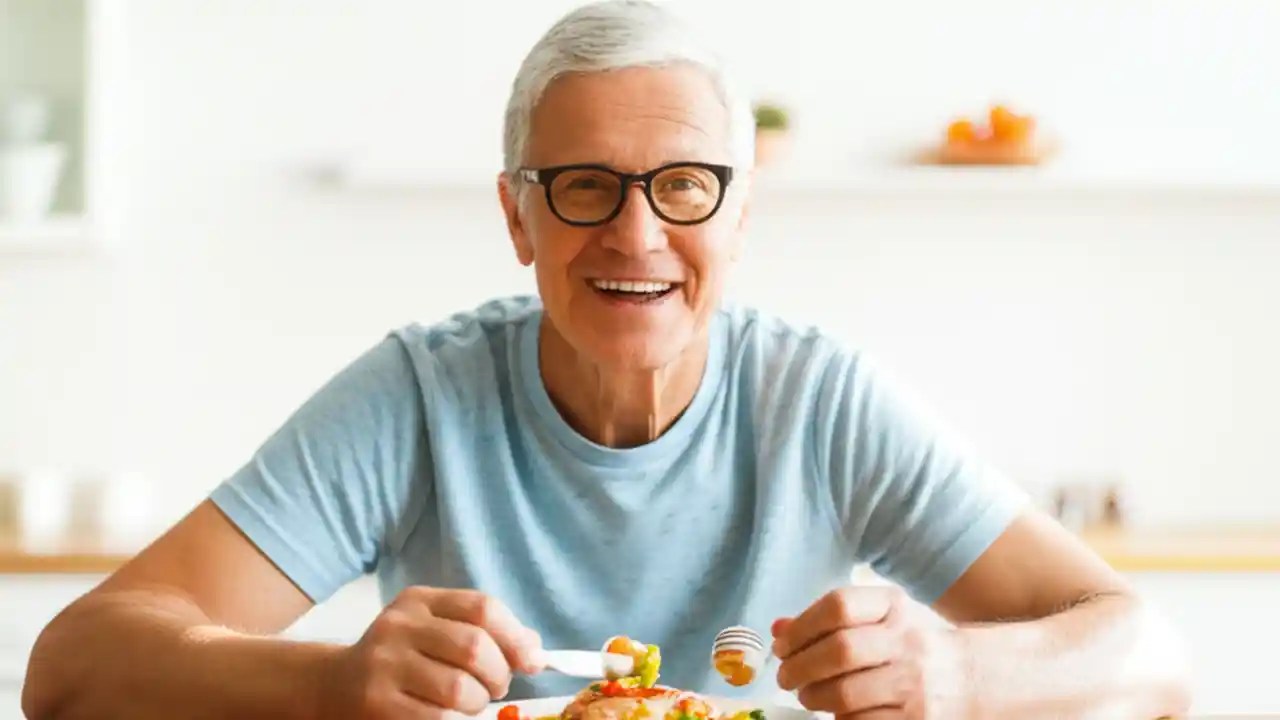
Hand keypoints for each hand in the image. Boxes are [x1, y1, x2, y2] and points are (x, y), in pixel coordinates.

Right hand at [323, 587, 545, 719]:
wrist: (333, 685)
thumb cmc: (400, 658)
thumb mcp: (434, 631)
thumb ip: (482, 632)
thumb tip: (535, 651)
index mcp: (419, 602)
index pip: (482, 608)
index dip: (515, 636)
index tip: (532, 661)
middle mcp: (399, 626)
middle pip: (474, 647)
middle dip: (498, 674)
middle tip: (496, 688)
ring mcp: (385, 665)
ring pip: (459, 688)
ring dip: (477, 703)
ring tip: (469, 703)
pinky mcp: (378, 703)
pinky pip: (438, 717)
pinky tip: (448, 715)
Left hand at [772, 586, 970, 719]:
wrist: (971, 677)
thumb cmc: (910, 644)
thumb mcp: (879, 619)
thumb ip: (829, 621)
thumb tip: (778, 629)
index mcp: (894, 606)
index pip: (839, 605)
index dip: (801, 627)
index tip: (782, 645)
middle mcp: (907, 640)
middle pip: (839, 651)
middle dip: (799, 667)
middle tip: (785, 677)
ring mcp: (914, 682)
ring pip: (845, 694)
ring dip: (814, 698)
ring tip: (808, 696)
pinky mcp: (916, 719)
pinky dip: (839, 719)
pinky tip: (837, 712)